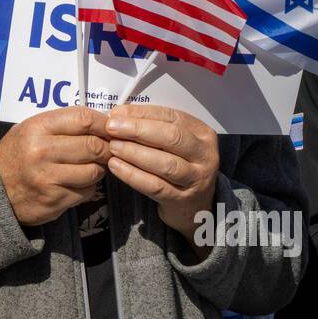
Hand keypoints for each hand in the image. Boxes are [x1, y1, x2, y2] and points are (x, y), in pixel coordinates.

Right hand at [0, 106, 110, 226]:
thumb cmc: (18, 153)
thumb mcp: (31, 129)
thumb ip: (63, 124)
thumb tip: (103, 123)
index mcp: (37, 128)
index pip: (83, 119)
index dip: (104, 123)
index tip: (111, 128)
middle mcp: (42, 152)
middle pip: (93, 145)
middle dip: (106, 148)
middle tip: (108, 150)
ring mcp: (49, 178)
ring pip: (94, 171)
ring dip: (98, 169)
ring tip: (90, 166)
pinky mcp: (55, 199)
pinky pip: (87, 191)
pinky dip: (88, 187)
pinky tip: (76, 183)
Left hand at [105, 104, 218, 252]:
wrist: (195, 205)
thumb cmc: (180, 165)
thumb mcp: (174, 143)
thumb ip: (152, 127)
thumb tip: (119, 115)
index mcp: (202, 133)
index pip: (172, 116)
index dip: (143, 113)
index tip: (118, 113)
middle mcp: (205, 155)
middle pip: (171, 137)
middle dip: (138, 130)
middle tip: (112, 128)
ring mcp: (196, 179)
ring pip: (165, 163)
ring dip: (134, 153)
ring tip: (113, 146)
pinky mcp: (182, 199)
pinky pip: (154, 186)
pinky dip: (133, 175)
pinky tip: (116, 166)